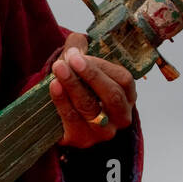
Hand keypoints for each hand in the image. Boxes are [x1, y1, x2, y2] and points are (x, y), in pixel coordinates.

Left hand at [49, 33, 135, 147]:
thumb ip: (80, 50)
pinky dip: (62, 101)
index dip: (101, 66)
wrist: (59, 119)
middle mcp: (121, 117)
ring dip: (73, 85)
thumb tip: (76, 41)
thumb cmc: (77, 89)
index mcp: (128, 97)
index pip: (123, 80)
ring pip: (91, 107)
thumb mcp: (81, 68)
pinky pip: (73, 120)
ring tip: (58, 68)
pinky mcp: (82, 140)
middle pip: (111, 95)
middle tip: (70, 59)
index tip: (78, 54)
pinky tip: (54, 86)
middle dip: (90, 75)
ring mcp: (103, 132)